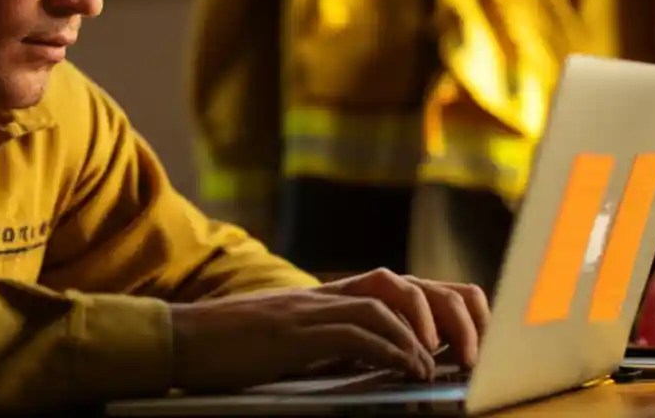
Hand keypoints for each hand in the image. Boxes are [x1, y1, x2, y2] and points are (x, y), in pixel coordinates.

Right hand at [168, 268, 489, 393]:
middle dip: (450, 316)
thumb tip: (383, 361)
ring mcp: (311, 309)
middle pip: (409, 285)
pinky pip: (357, 331)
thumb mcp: (296, 342)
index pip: (404, 286)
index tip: (473, 341)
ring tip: (442, 366)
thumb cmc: (233, 347)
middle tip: (472, 354)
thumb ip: (335, 342)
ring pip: (389, 303)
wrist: (181, 340)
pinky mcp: (296, 332)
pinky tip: (410, 369)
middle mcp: (327, 294)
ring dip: (425, 336)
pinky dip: (391, 350)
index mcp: (331, 296)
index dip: (446, 306)